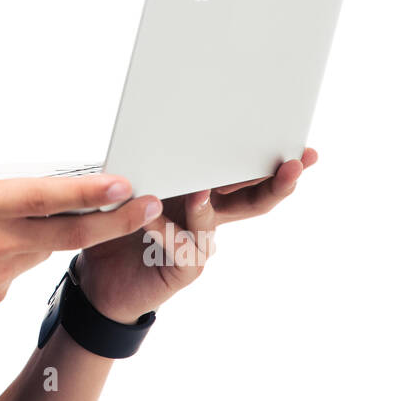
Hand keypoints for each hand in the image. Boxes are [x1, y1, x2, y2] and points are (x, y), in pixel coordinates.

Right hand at [0, 79, 164, 337]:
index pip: (44, 198)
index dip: (89, 191)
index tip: (123, 183)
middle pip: (68, 234)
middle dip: (115, 220)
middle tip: (148, 204)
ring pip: (46, 248)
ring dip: (67, 231)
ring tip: (89, 211)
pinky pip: (20, 267)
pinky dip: (25, 250)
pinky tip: (5, 238)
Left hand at [75, 148, 318, 323]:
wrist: (102, 278)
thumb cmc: (122, 222)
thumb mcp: (135, 182)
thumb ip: (152, 161)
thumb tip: (159, 122)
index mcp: (205, 190)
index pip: (243, 172)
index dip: (270, 159)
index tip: (300, 144)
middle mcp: (209, 216)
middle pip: (252, 199)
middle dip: (276, 181)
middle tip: (296, 163)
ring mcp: (200, 243)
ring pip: (212, 222)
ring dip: (205, 204)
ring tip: (200, 189)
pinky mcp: (183, 267)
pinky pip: (178, 245)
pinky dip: (164, 229)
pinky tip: (150, 216)